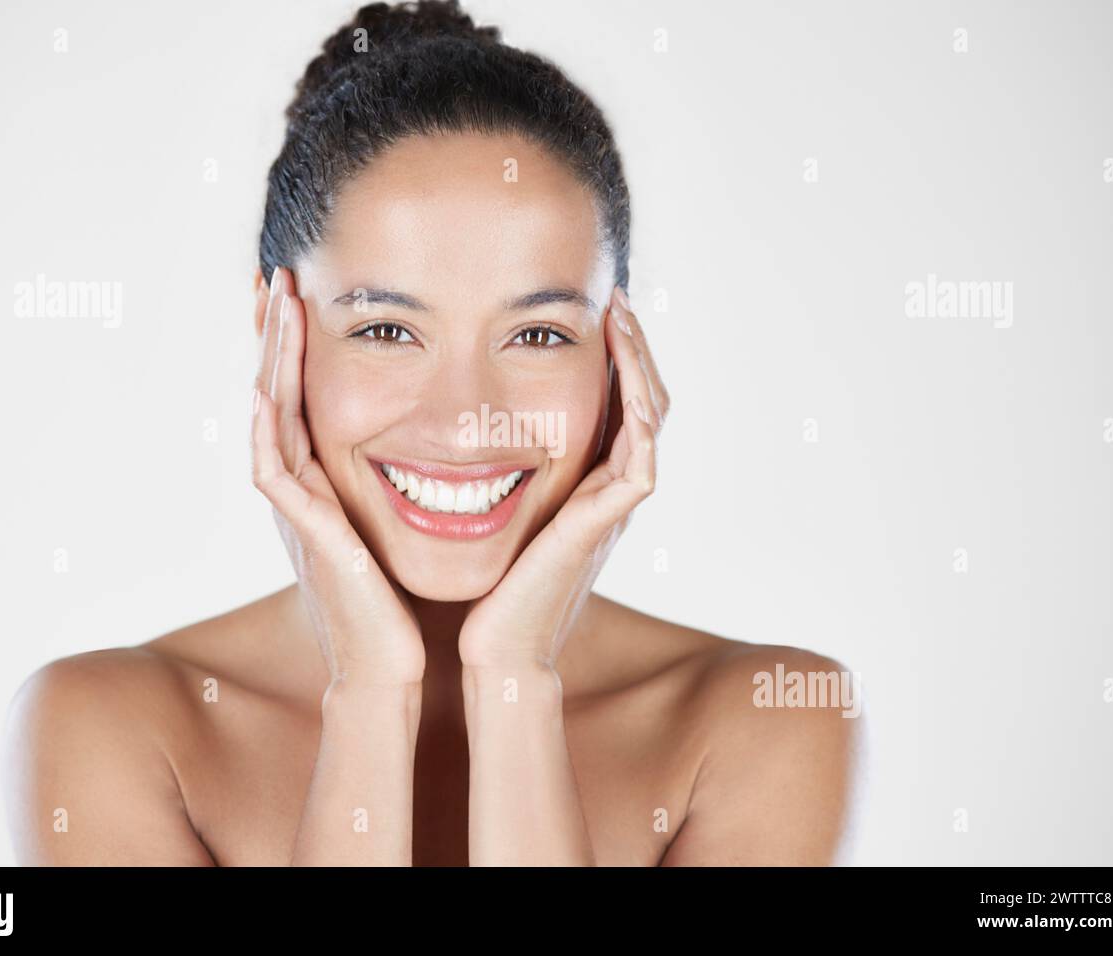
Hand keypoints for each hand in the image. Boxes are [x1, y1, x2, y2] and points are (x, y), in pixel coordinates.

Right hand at [251, 267, 425, 686]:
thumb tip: (452, 441)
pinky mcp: (304, 535)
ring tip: (275, 303)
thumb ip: (407, 477)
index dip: (301, 344)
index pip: (305, 394)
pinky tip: (266, 387)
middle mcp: (302, 488)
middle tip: (279, 274)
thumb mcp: (402, 522)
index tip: (309, 289)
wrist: (392, 663)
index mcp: (324, 481)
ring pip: (270, 418)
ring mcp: (296, 510)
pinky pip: (272, 471)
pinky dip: (266, 428)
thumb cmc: (403, 598)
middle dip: (278, 333)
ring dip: (270, 360)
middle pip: (279, 392)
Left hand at [457, 285, 668, 670]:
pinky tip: (618, 367)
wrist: (495, 650)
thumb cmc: (485, 589)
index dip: (616, 358)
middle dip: (634, 346)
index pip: (619, 405)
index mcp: (588, 484)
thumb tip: (459, 429)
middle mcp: (610, 490)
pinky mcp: (607, 521)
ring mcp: (613, 505)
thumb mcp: (494, 512)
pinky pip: (642, 452)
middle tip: (618, 298)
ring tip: (620, 314)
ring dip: (640, 361)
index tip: (596, 309)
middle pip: (646, 401)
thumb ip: (496, 472)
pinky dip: (636, 404)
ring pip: (652, 416)